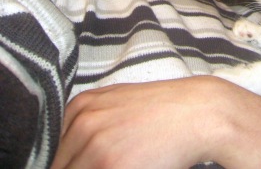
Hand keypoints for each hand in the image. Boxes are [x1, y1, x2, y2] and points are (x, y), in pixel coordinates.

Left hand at [51, 77, 226, 168]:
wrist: (197, 111)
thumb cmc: (162, 110)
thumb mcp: (117, 104)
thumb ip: (88, 124)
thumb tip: (70, 155)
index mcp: (80, 107)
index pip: (57, 155)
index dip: (75, 165)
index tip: (94, 163)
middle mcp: (82, 124)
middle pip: (63, 167)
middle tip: (117, 162)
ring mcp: (94, 146)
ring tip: (127, 163)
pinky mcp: (110, 166)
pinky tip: (133, 166)